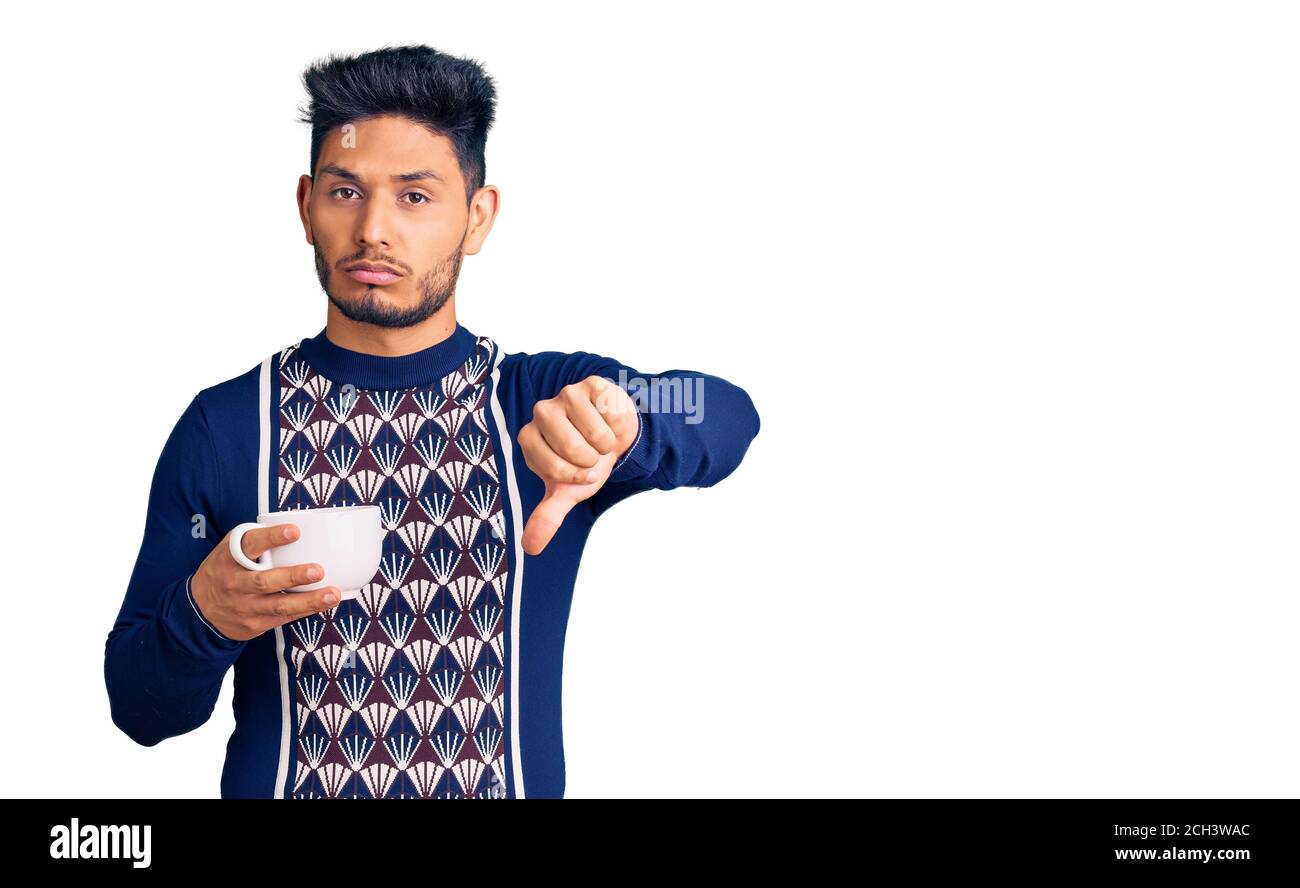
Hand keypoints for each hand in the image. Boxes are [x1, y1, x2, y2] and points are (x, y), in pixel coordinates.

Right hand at [190, 523, 340, 640]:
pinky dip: (305, 611)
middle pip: (264, 581)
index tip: (295, 531)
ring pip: (279, 605)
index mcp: (230, 558)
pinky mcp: (255, 624)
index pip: (250, 544)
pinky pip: (284, 618)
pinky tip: (323, 604)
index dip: (272, 537)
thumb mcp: (230, 549)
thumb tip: (297, 525)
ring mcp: (245, 606)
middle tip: (318, 570)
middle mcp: (235, 583)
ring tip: (332, 594)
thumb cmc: (225, 570)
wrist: (199, 611)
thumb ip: (256, 538)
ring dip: (308, 601)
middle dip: (293, 576)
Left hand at [518, 374, 639, 554]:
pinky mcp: (592, 384)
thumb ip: (548, 516)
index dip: (578, 476)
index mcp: (528, 439)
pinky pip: (611, 414)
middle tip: (592, 454)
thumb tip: (530, 548)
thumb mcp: (568, 491)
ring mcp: (566, 394)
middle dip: (593, 460)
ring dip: (607, 444)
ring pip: (596, 434)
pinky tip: (610, 420)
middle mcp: (541, 412)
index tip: (581, 470)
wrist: (615, 437)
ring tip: (601, 438)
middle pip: (575, 449)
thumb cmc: (586, 463)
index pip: (556, 470)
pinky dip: (618, 425)